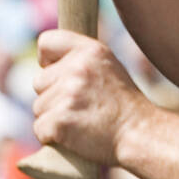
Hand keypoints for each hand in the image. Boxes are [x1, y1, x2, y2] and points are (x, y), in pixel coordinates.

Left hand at [32, 30, 153, 166]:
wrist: (140, 133)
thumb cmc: (123, 104)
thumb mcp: (108, 67)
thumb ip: (81, 60)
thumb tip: (47, 63)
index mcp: (90, 51)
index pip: (46, 42)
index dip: (46, 60)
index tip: (55, 72)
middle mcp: (77, 69)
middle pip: (39, 81)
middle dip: (52, 95)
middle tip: (79, 106)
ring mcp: (67, 95)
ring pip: (39, 107)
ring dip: (53, 117)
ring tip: (81, 121)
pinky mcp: (59, 121)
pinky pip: (40, 128)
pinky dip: (51, 136)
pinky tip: (74, 136)